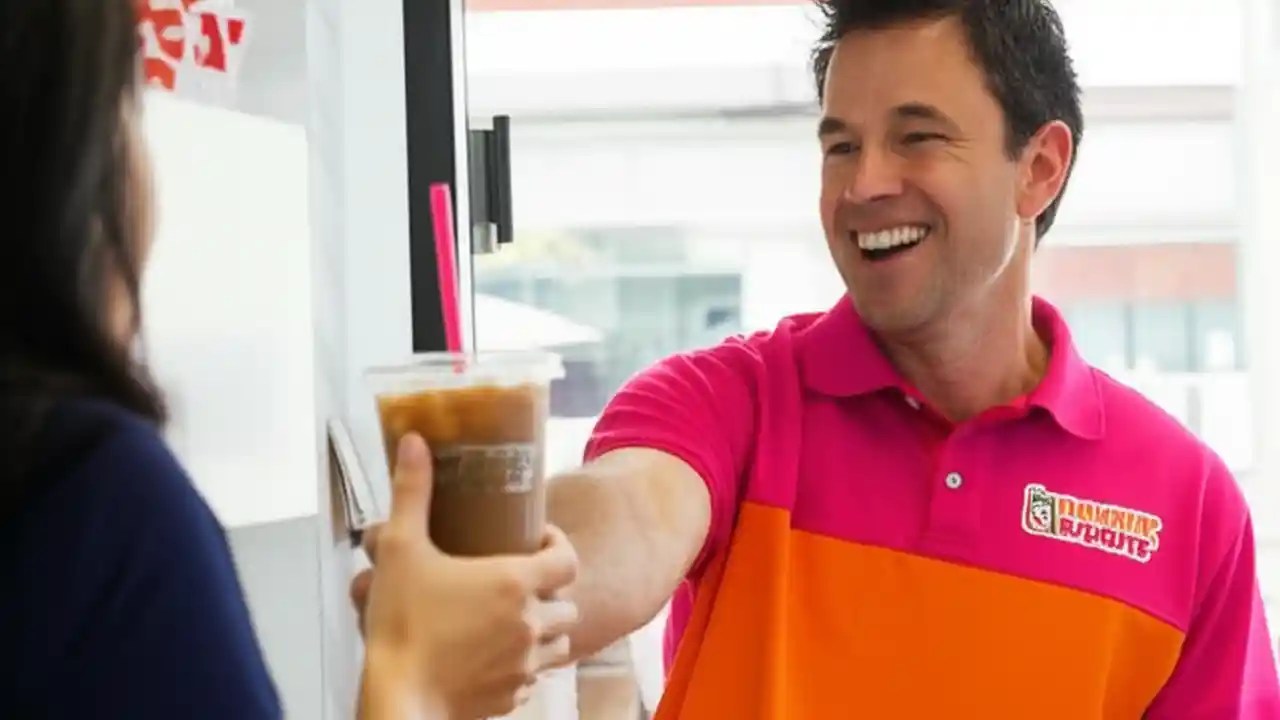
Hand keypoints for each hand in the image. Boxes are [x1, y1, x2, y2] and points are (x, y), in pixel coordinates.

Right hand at [353, 433, 579, 719]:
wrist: (396, 700)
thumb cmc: (401, 626)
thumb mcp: (401, 549)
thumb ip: (412, 492)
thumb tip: (414, 442)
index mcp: (516, 584)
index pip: (568, 559)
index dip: (558, 546)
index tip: (536, 541)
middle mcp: (530, 625)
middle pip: (568, 603)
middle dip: (551, 591)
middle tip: (520, 581)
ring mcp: (524, 665)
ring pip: (558, 644)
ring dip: (544, 630)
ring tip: (512, 618)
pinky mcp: (511, 697)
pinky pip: (532, 678)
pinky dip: (522, 666)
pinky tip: (492, 655)